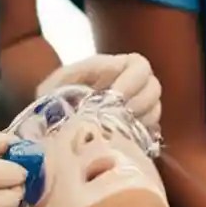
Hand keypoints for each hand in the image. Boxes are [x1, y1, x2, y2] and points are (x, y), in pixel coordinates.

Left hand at [36, 53, 162, 132]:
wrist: (50, 121)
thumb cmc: (54, 98)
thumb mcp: (57, 82)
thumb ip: (73, 79)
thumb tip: (94, 93)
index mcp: (115, 67)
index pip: (139, 66)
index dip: (133, 80)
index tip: (116, 97)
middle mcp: (131, 85)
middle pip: (153, 88)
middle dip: (140, 103)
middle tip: (120, 117)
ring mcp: (137, 107)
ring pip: (155, 110)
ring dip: (141, 120)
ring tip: (119, 130)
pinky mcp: (137, 130)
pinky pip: (151, 132)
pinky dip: (140, 136)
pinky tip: (123, 140)